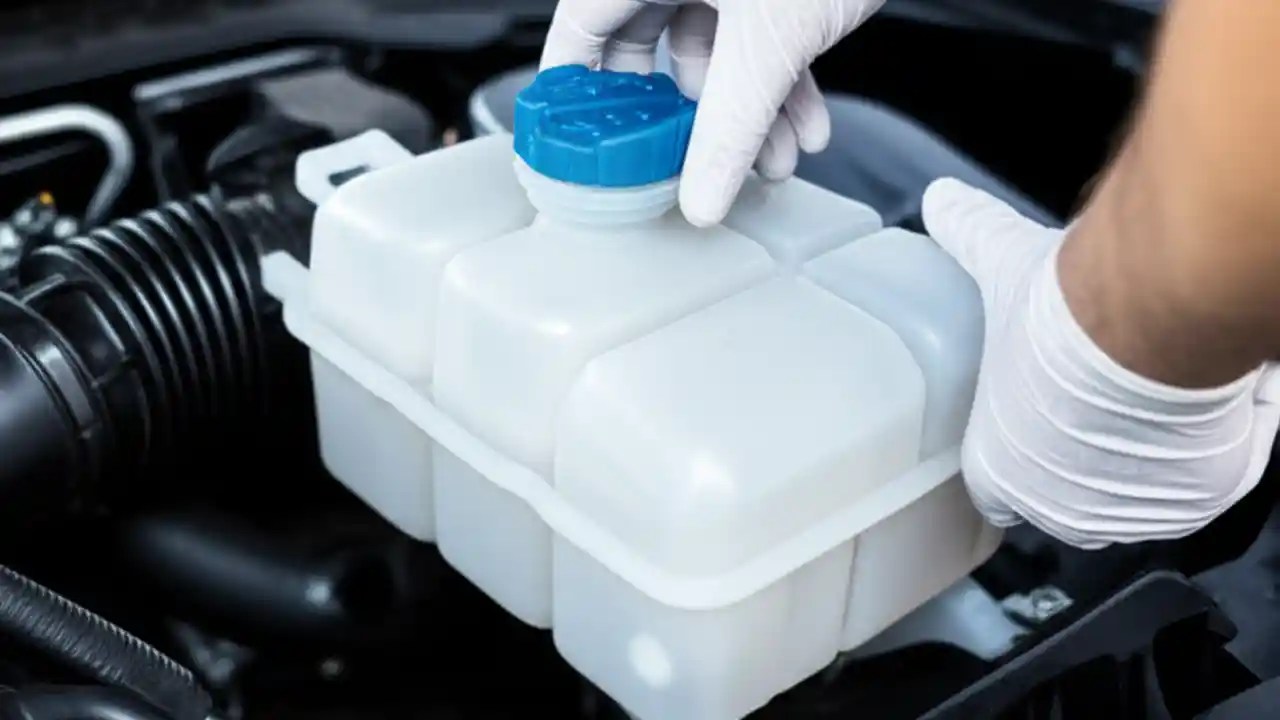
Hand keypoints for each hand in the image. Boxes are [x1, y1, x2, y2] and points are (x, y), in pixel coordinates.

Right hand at [539, 0, 884, 226]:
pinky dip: (783, 85)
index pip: (580, 32)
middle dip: (684, 119)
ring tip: (774, 161)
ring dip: (747, 115)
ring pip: (714, 49)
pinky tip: (808, 127)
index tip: (590, 151)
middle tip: (686, 166)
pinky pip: (758, 37)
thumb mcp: (768, 44)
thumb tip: (700, 196)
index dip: (578, 97)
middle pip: (647, 47)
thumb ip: (729, 127)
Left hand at [922, 178, 1279, 548]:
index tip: (1053, 413)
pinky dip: (1220, 434)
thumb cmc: (1067, 314)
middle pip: (1078, 488)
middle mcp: (1058, 512)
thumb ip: (966, 235)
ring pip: (1148, 480)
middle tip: (1115, 386)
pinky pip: (1211, 471)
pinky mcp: (1201, 503)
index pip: (999, 494)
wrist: (1150, 328)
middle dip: (1097, 444)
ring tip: (1160, 380)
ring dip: (1155, 443)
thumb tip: (938, 198)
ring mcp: (1131, 514)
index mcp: (997, 473)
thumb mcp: (1001, 266)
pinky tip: (1208, 390)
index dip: (1028, 450)